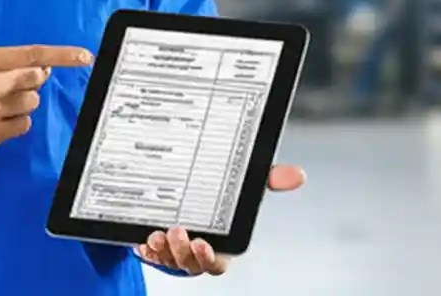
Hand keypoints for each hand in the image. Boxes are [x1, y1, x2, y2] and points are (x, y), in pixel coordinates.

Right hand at [0, 45, 92, 157]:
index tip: (84, 56)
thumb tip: (43, 68)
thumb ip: (5, 64)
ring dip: (22, 104)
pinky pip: (23, 125)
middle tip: (15, 86)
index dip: (62, 55)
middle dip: (33, 82)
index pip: (32, 54)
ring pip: (32, 103)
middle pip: (36, 79)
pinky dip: (15, 123)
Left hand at [135, 164, 305, 275]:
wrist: (187, 191)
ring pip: (169, 260)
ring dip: (162, 250)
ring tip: (157, 233)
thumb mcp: (244, 185)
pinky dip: (146, 248)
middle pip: (191, 264)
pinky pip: (149, 253)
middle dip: (183, 254)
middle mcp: (196, 251)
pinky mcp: (155, 243)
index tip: (203, 244)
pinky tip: (142, 240)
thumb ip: (268, 180)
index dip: (209, 257)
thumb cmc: (221, 197)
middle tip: (178, 233)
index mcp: (220, 244)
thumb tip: (298, 175)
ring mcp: (174, 249)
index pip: (218, 260)